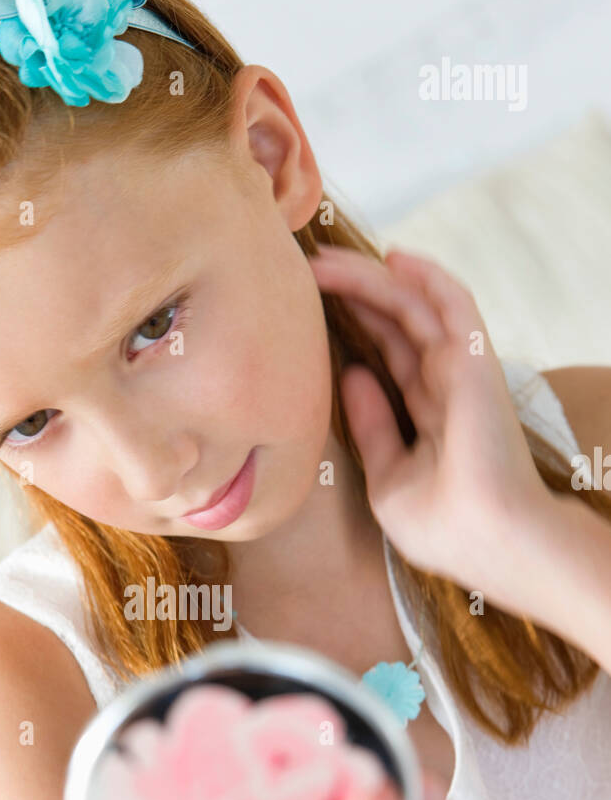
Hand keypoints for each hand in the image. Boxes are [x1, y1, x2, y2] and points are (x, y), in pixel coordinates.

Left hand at [308, 244, 553, 608]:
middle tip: (307, 268)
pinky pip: (453, 306)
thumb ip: (372, 427)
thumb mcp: (389, 480)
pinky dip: (427, 278)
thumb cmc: (446, 528)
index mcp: (428, 413)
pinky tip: (393, 257)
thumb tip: (351, 376)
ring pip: (413, 307)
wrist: (493, 543)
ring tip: (325, 258)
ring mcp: (461, 371)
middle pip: (394, 323)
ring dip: (371, 279)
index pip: (387, 354)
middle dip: (352, 292)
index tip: (307, 306)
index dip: (353, 325)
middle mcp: (445, 385)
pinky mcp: (475, 362)